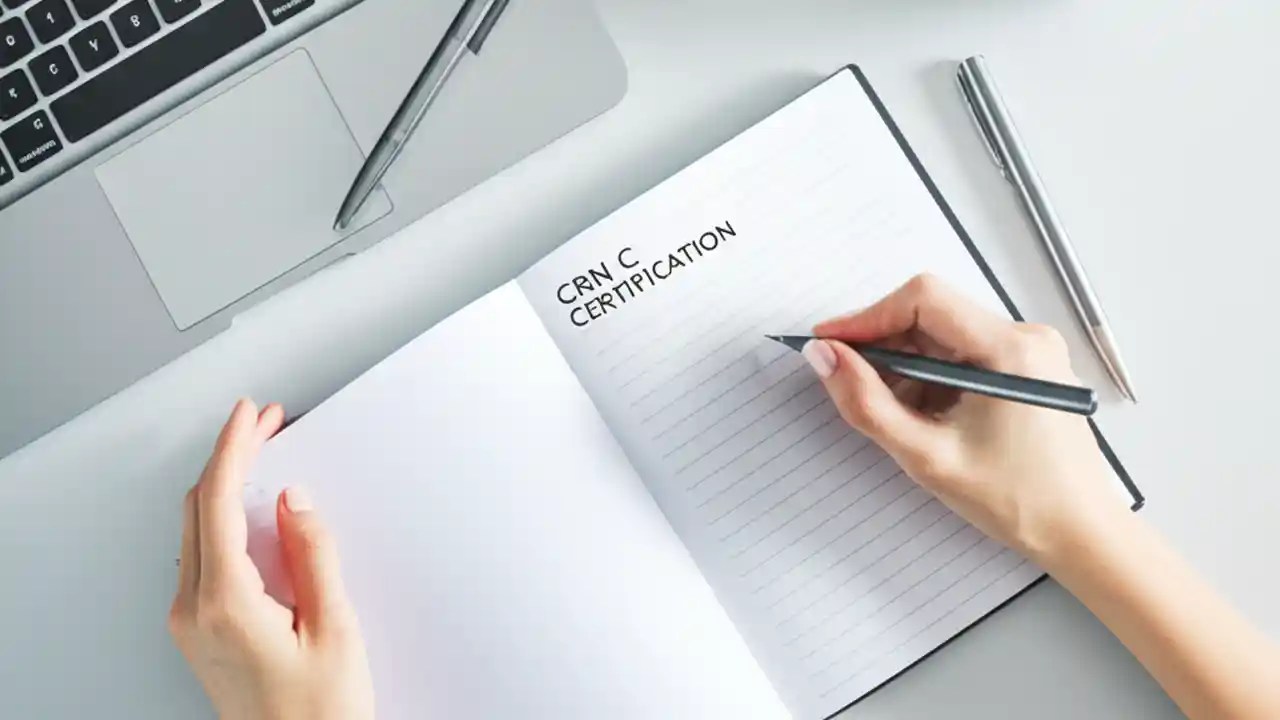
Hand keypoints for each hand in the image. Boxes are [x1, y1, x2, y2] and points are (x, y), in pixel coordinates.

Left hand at [169, 399, 373, 719]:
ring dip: (225, 486)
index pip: (216, 501)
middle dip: (230, 456)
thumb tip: (296, 501)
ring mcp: (192, 623)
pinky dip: (223, 519)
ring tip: (264, 457)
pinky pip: (203, 555)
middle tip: (265, 424)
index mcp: (226, 604)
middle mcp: (195, 611)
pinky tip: (253, 510)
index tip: (250, 414)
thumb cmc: (319, 715)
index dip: (234, 447)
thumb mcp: (335, 627)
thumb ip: (314, 555)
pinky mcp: (201, 631)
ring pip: (196, 528)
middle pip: (198, 507)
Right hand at [803, 274, 1124, 564]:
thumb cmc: (1018, 501)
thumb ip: (866, 403)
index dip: (867, 318)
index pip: (923, 299)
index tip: (828, 343)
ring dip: (906, 365)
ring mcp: (1028, 351)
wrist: (1081, 532)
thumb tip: (824, 357)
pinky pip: (962, 354)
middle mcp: (1025, 337)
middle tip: (847, 381)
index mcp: (1010, 349)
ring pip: (943, 335)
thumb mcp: (927, 456)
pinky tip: (923, 417)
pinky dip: (931, 378)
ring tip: (892, 413)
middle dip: (883, 345)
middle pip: (931, 313)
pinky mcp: (1025, 368)